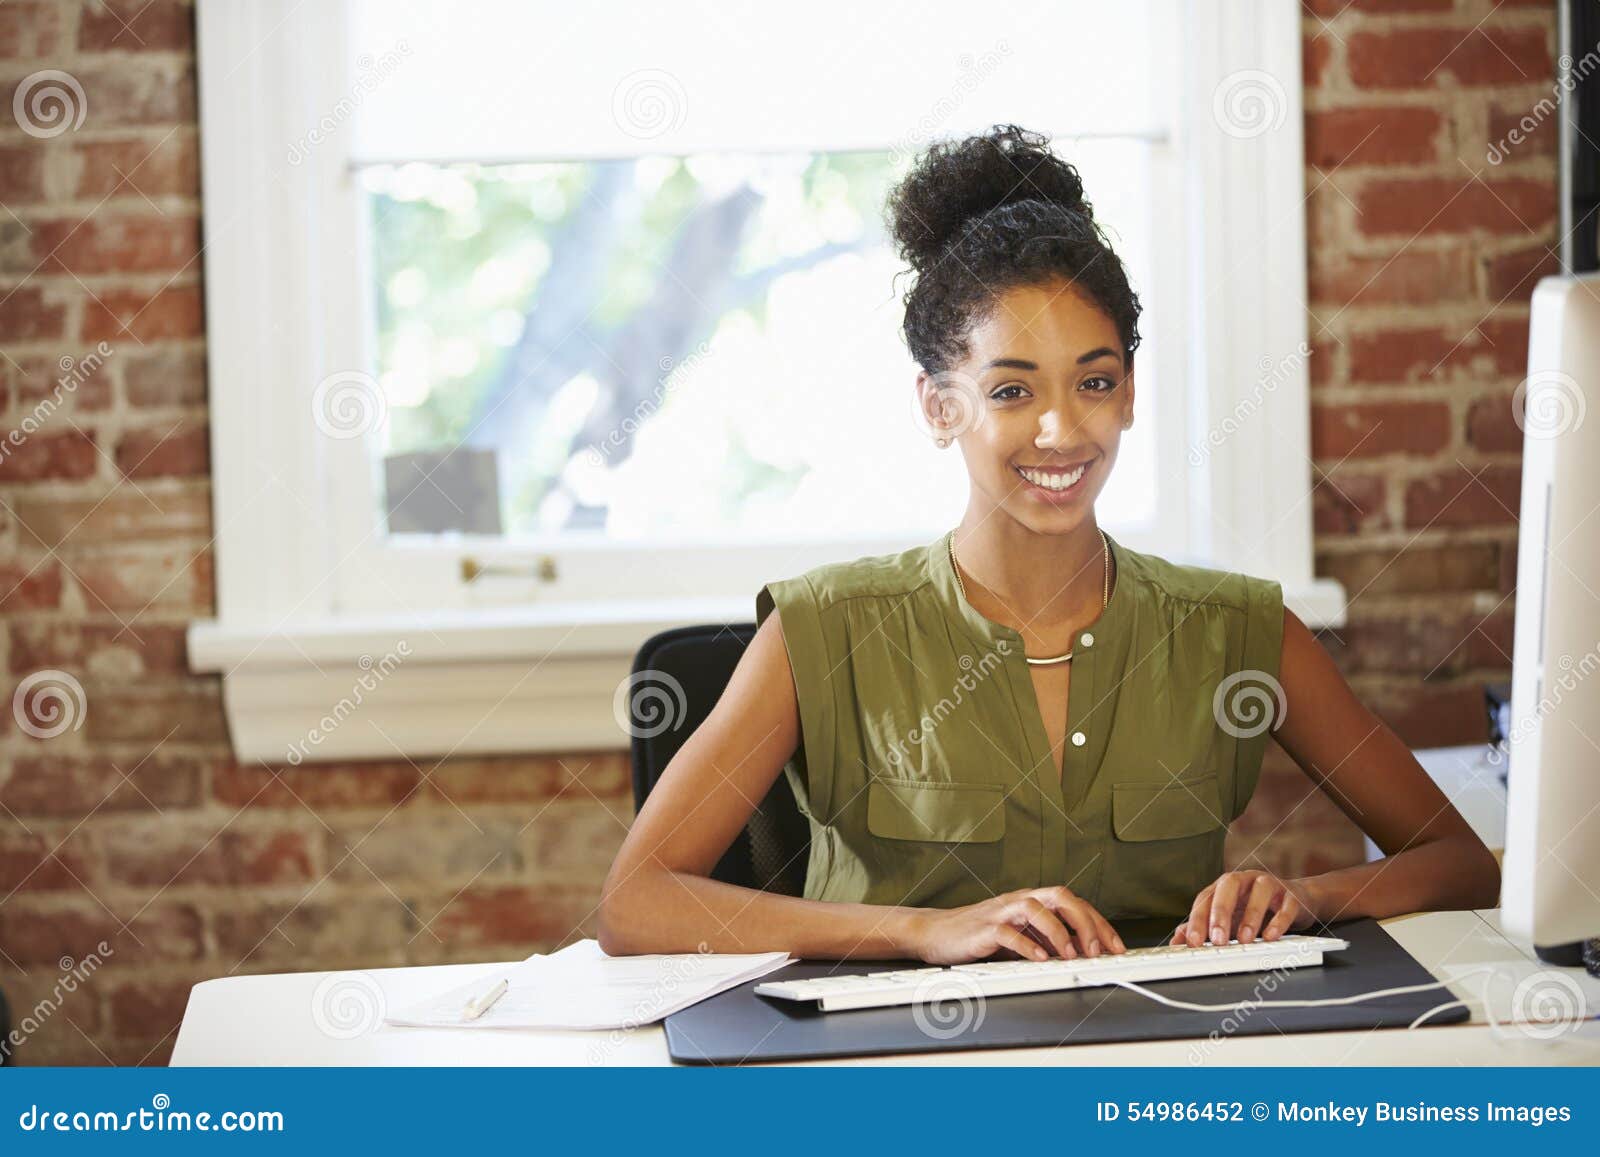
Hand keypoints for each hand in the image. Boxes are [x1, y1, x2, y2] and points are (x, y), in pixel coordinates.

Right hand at [904, 886, 1126, 964]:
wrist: (936, 932)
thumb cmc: (980, 935)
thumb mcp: (1021, 934)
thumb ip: (1046, 939)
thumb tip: (1082, 954)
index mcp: (1032, 901)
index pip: (1074, 903)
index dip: (1098, 923)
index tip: (1116, 947)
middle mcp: (1020, 901)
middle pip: (1060, 896)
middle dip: (1084, 922)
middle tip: (1097, 950)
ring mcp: (1001, 912)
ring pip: (1036, 909)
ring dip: (1058, 932)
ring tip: (1070, 955)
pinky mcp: (983, 928)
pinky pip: (1008, 932)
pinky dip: (1027, 945)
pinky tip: (1039, 959)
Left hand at [1171, 870, 1317, 946]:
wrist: (1295, 899)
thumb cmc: (1254, 907)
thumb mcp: (1228, 916)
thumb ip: (1203, 925)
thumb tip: (1177, 941)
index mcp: (1224, 885)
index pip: (1206, 898)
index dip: (1197, 919)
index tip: (1193, 942)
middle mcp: (1244, 880)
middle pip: (1228, 888)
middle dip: (1220, 913)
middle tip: (1217, 940)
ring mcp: (1269, 884)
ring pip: (1259, 892)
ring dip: (1250, 916)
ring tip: (1244, 939)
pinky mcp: (1291, 895)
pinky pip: (1285, 905)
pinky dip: (1278, 921)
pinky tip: (1270, 936)